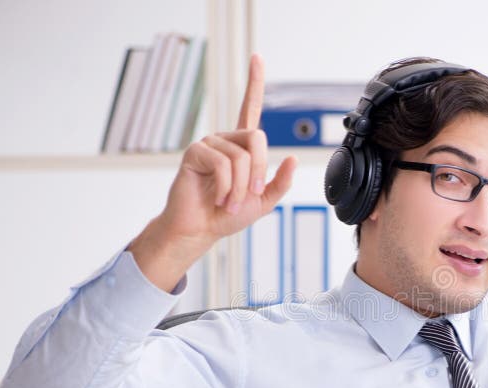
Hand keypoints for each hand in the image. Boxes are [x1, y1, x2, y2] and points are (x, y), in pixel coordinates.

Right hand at [130, 54, 296, 290]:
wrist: (201, 230)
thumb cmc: (227, 215)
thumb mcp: (263, 201)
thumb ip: (280, 182)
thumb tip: (293, 158)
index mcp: (242, 147)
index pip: (250, 107)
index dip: (254, 82)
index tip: (257, 57)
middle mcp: (226, 140)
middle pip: (257, 138)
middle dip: (259, 171)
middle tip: (250, 194)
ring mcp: (209, 144)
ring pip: (241, 157)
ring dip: (240, 187)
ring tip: (229, 201)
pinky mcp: (194, 153)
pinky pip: (222, 163)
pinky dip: (226, 187)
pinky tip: (218, 197)